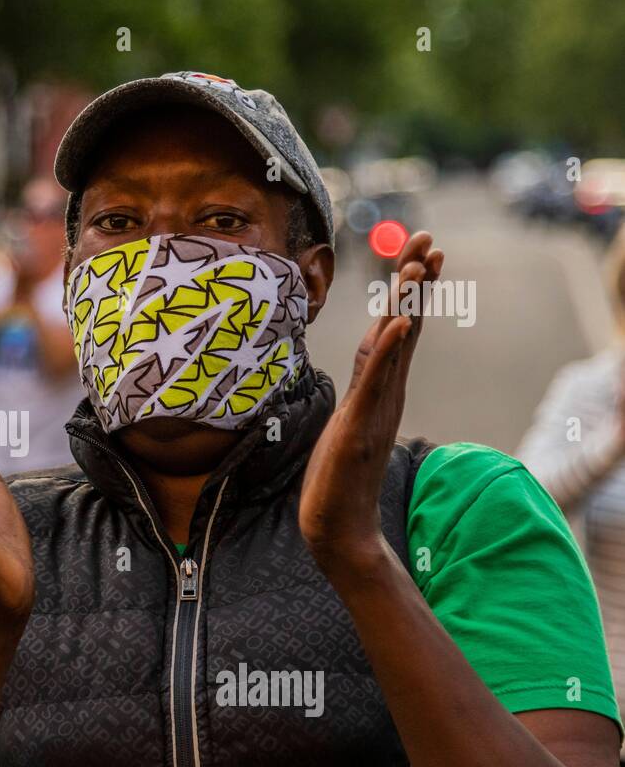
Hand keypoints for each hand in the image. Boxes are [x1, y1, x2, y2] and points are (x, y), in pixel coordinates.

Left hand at [300, 231, 443, 573]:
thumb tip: (368, 364)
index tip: (420, 254)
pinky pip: (377, 380)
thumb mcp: (348, 420)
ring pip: (395, 347)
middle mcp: (386, 393)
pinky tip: (397, 321)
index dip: (408, 291)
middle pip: (405, 326)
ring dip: (407, 304)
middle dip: (415, 283)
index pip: (397, 329)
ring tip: (418, 266)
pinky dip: (388, 349)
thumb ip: (362, 389)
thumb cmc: (338, 478)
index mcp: (380, 389)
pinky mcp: (361, 425)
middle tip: (429, 240)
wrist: (338, 526)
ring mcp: (376, 408)